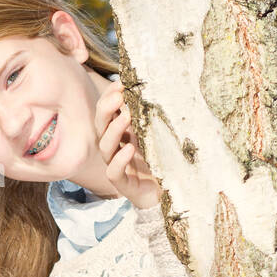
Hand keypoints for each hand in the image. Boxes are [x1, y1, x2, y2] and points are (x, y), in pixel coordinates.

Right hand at [94, 79, 162, 209]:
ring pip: (105, 147)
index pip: (109, 112)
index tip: (120, 82)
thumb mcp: (164, 134)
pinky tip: (128, 150)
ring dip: (113, 130)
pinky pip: (114, 173)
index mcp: (124, 133)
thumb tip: (163, 89)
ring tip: (125, 117)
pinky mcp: (126, 185)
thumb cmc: (168, 162)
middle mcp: (118, 148)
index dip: (110, 97)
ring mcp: (120, 166)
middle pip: (101, 126)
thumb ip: (158, 116)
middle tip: (119, 96)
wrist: (175, 194)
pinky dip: (119, 161)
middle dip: (107, 109)